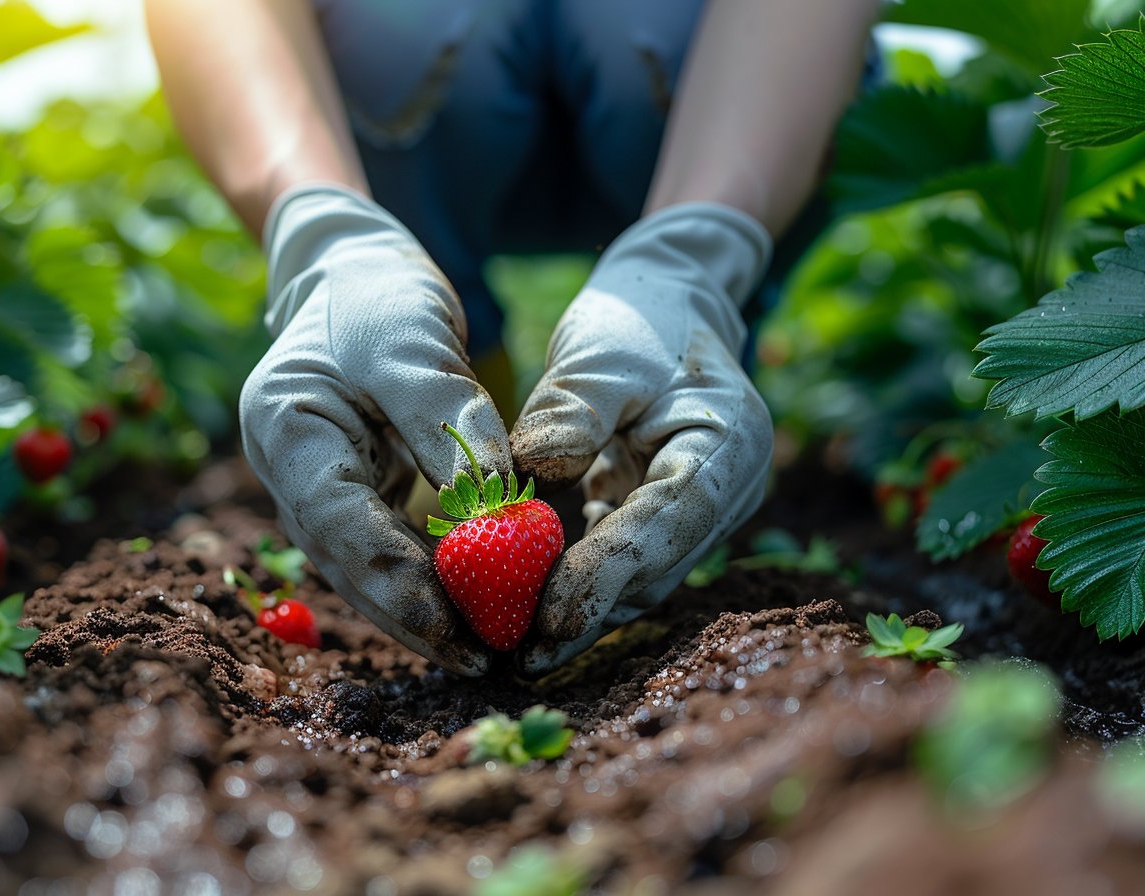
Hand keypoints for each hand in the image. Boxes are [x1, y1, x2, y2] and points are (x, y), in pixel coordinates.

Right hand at [241, 185, 507, 674]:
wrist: (354, 269)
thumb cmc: (377, 296)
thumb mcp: (414, 344)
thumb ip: (451, 424)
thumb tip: (496, 511)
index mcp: (285, 430)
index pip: (340, 527)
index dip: (396, 587)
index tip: (456, 632)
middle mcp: (290, 472)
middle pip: (350, 564)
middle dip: (413, 616)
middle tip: (480, 660)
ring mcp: (316, 486)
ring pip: (369, 565)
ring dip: (424, 607)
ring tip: (485, 648)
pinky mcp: (353, 489)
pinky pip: (388, 544)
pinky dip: (429, 574)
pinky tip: (475, 604)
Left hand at [510, 202, 774, 675]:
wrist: (671, 301)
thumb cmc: (639, 317)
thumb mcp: (601, 350)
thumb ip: (571, 408)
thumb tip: (533, 467)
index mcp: (728, 446)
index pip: (667, 524)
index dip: (608, 575)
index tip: (548, 617)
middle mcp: (724, 491)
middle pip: (657, 569)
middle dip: (589, 613)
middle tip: (521, 657)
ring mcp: (697, 508)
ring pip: (640, 575)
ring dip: (582, 609)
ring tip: (515, 648)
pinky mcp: (661, 512)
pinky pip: (621, 558)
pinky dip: (579, 581)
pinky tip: (525, 608)